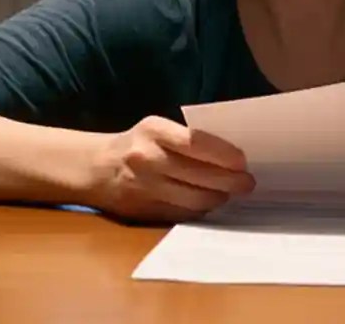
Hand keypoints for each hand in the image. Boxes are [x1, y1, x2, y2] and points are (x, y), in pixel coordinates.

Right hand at [91, 116, 255, 222]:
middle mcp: (146, 158)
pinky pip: (181, 214)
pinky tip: (208, 203)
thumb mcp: (158, 129)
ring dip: (217, 198)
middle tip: (247, 183)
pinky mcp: (143, 211)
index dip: (224, 155)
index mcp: (154, 131)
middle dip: (230, 181)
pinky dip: (199, 210)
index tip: (243, 162)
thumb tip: (232, 157)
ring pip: (193, 200)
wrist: (96, 167)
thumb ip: (189, 139)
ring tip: (228, 194)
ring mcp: (143, 187)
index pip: (197, 143)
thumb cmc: (138, 144)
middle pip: (199, 176)